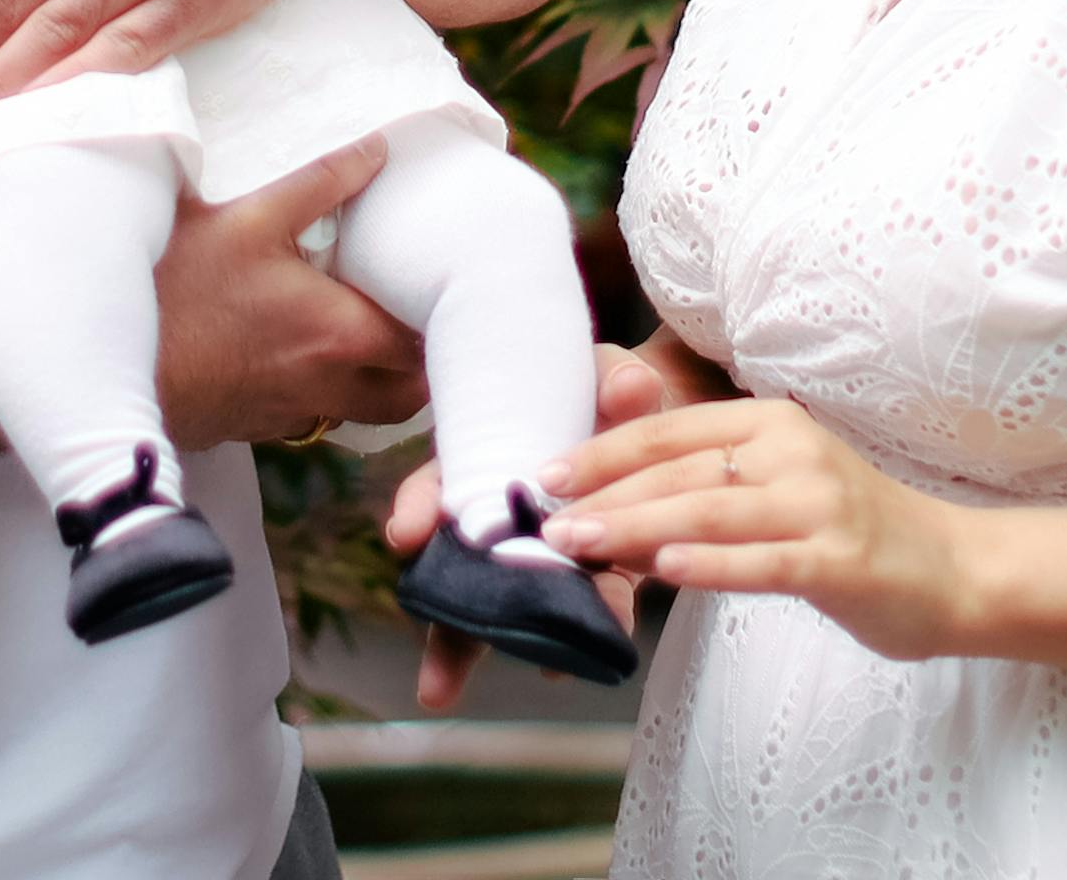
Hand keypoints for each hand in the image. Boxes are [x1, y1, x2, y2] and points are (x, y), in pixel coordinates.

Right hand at [155, 139, 426, 445]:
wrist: (104, 363)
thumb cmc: (179, 289)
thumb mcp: (249, 217)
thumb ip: (322, 181)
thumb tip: (377, 149)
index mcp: (341, 333)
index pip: (426, 344)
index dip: (445, 321)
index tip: (448, 292)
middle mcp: (329, 386)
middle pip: (409, 394)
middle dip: (425, 363)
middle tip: (424, 318)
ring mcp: (290, 414)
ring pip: (364, 413)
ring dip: (382, 384)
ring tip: (378, 338)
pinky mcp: (254, 426)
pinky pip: (315, 418)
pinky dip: (329, 395)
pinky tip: (311, 357)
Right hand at [387, 341, 692, 708]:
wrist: (658, 424)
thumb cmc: (606, 394)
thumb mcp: (603, 374)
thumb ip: (614, 377)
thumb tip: (630, 385)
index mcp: (492, 457)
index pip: (440, 483)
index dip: (420, 507)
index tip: (408, 534)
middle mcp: (506, 514)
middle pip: (459, 568)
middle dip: (443, 621)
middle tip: (429, 673)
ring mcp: (546, 555)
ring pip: (503, 608)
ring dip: (483, 649)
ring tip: (452, 691)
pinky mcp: (591, 579)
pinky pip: (574, 616)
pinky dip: (570, 644)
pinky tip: (564, 670)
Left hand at [537, 398, 983, 664]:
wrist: (952, 570)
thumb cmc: (846, 534)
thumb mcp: (774, 493)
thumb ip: (704, 496)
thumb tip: (609, 519)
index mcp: (769, 423)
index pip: (668, 431)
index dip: (601, 451)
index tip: (542, 476)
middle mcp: (792, 451)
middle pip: (680, 470)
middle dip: (605, 494)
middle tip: (545, 523)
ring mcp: (820, 503)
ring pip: (711, 511)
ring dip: (637, 527)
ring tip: (580, 543)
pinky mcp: (841, 559)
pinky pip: (764, 561)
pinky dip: (712, 564)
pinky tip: (667, 571)